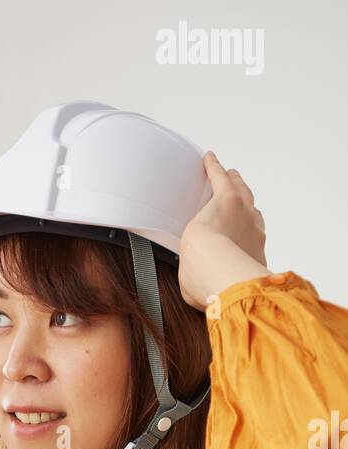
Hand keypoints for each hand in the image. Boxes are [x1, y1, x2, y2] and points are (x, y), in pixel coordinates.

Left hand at [178, 152, 268, 311]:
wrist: (215, 269)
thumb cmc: (213, 285)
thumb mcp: (207, 289)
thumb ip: (203, 285)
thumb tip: (195, 288)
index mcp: (252, 253)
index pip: (251, 240)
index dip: (246, 234)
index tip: (242, 234)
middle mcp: (254, 230)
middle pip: (251, 212)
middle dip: (247, 205)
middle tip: (241, 196)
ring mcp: (242, 212)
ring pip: (241, 191)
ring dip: (236, 182)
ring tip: (231, 174)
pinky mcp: (226, 197)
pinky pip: (220, 177)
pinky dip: (215, 167)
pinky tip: (209, 159)